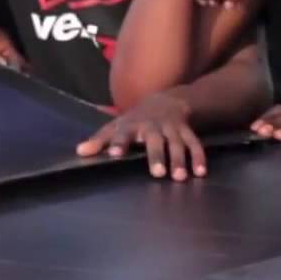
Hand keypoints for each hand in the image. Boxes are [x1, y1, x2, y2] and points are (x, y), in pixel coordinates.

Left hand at [76, 90, 204, 180]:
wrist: (166, 101)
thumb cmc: (135, 120)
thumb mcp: (116, 126)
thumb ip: (99, 140)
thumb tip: (80, 152)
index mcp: (132, 125)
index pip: (122, 133)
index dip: (117, 143)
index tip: (113, 154)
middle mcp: (153, 126)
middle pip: (155, 141)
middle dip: (156, 155)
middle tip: (157, 173)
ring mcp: (171, 129)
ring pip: (177, 144)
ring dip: (179, 160)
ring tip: (179, 177)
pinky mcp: (187, 132)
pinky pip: (195, 144)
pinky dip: (199, 157)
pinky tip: (200, 172)